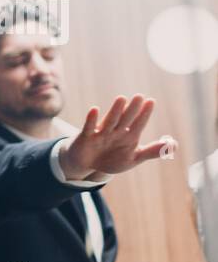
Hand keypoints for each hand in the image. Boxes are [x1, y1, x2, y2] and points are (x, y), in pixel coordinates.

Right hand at [59, 94, 174, 180]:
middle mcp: (116, 132)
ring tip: (122, 99)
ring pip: (110, 121)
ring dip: (115, 111)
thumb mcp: (133, 158)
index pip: (139, 124)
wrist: (87, 165)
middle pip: (126, 119)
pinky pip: (89, 127)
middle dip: (132, 109)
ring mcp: (101, 134)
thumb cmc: (111, 159)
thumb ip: (152, 151)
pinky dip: (91, 119)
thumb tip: (174, 144)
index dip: (144, 114)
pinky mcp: (86, 137)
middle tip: (139, 96)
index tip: (151, 101)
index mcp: (129, 136)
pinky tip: (95, 109)